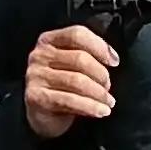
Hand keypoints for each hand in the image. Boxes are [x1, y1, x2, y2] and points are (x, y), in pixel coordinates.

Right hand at [20, 25, 117, 140]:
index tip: (114, 61)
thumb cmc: (62, 86)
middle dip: (101, 74)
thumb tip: (112, 58)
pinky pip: (70, 101)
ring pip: (77, 81)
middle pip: (80, 58)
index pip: (77, 34)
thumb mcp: (71, 65)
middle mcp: (39, 55)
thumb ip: (87, 54)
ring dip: (99, 93)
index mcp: (49, 40)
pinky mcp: (36, 97)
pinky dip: (91, 107)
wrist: (42, 115)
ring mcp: (36, 76)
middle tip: (108, 87)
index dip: (100, 47)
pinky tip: (101, 111)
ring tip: (108, 102)